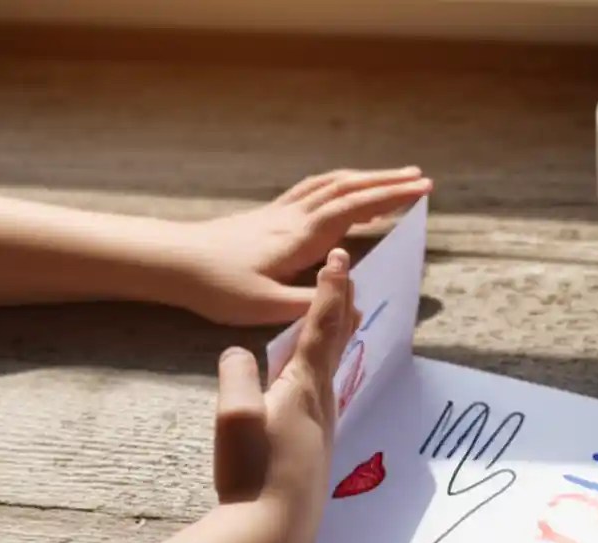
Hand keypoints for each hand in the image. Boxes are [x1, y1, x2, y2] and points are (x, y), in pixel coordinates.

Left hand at [179, 168, 429, 325]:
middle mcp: (294, 217)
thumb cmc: (217, 286)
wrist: (174, 262)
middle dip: (387, 182)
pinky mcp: (269, 217)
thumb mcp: (265, 306)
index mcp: (301, 236)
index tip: (422, 189)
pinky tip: (341, 192)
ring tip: (391, 179)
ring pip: (330, 185)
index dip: (391, 196)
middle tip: (420, 179)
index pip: (355, 207)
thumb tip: (355, 308)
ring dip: (364, 179)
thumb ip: (312, 306)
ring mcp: (280, 213)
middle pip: (348, 188)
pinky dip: (338, 184)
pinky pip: (312, 191)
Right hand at [211, 249, 360, 542]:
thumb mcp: (233, 417)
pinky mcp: (314, 448)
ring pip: (331, 368)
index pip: (319, 325)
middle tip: (348, 274)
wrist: (272, 534)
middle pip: (335, 342)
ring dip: (335, 336)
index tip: (340, 257)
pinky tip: (315, 382)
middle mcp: (320, 402)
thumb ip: (236, 376)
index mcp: (302, 387)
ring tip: (339, 318)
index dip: (329, 288)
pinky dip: (323, 369)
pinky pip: (321, 393)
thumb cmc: (251, 475)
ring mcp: (322, 426)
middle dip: (340, 304)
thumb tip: (239, 353)